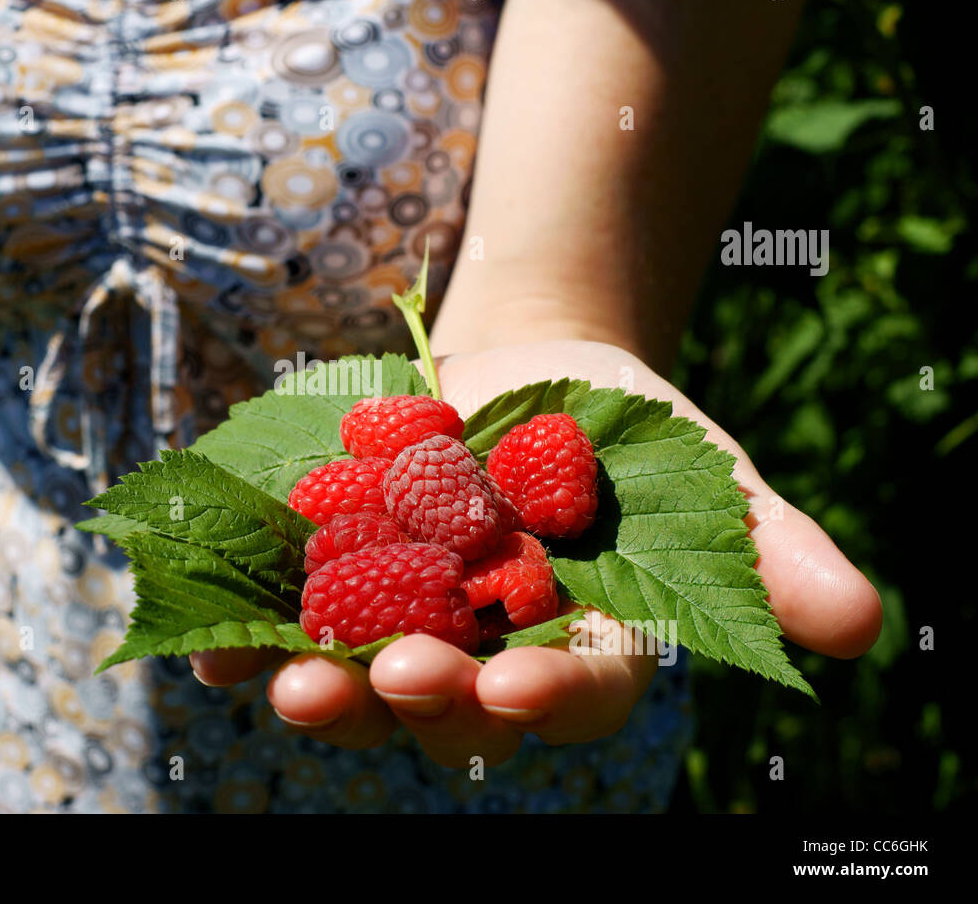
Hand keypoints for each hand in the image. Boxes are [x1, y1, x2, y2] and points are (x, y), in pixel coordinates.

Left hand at [190, 342, 882, 767]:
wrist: (509, 371)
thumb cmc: (616, 425)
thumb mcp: (695, 468)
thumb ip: (766, 548)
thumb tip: (863, 629)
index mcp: (575, 644)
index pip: (572, 694)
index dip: (544, 698)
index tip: (509, 687)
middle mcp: (482, 656)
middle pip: (449, 706)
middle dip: (414, 698)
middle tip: (381, 678)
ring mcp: (396, 631)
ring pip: (357, 686)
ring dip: (320, 690)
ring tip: (281, 683)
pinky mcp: (327, 599)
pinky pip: (283, 635)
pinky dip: (247, 645)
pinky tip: (214, 651)